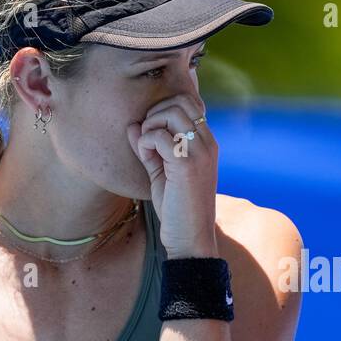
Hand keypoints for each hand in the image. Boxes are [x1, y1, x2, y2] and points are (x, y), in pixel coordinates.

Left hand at [127, 93, 218, 257]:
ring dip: (151, 126)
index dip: (165, 109)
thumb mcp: (162, 173)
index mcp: (207, 143)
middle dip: (156, 113)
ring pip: (171, 113)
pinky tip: (147, 159)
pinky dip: (145, 143)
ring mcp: (200, 152)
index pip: (190, 102)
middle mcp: (208, 143)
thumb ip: (150, 148)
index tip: (154, 133)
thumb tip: (132, 125)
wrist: (190, 239)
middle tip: (147, 139)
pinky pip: (160, 136)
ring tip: (147, 150)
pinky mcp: (187, 164)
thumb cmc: (177, 209)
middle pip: (180, 101)